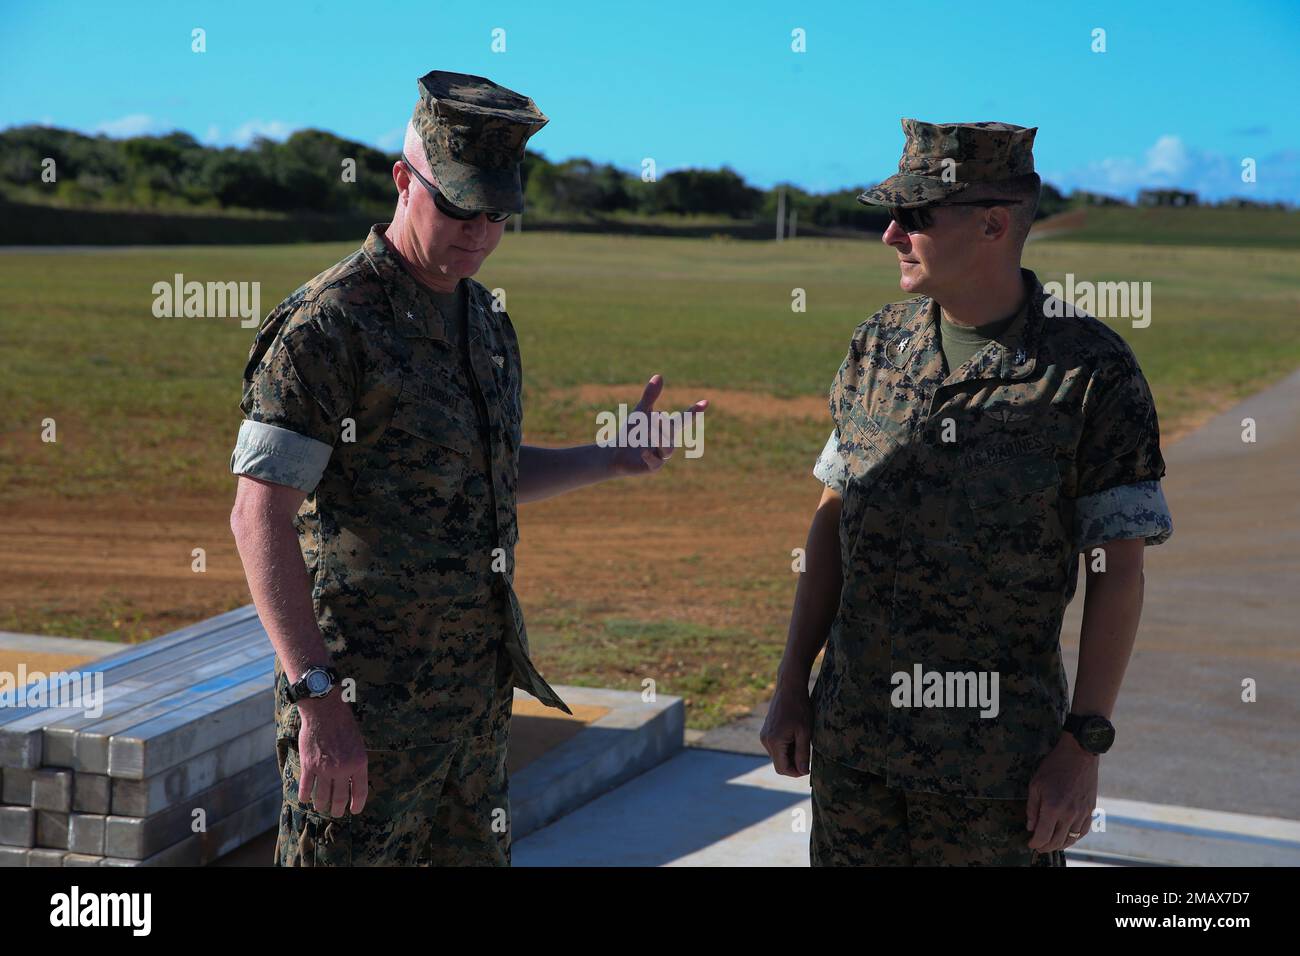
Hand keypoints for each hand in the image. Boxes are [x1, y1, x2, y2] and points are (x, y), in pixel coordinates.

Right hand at [296, 693, 368, 816]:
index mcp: (359, 763)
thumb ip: (355, 763)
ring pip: (322, 797)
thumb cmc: (343, 724)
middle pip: (339, 798)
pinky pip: (306, 787)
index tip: (353, 810)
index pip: (360, 792)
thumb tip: (352, 781)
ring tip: (321, 807)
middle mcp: (343, 769)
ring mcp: (325, 768)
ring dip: (321, 805)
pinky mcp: (309, 765)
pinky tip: (305, 799)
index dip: (357, 804)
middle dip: (337, 809)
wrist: (325, 710)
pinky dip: (305, 796)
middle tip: (335, 813)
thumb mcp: (358, 744)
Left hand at [609, 374, 707, 476]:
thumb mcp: (641, 412)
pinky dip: (649, 455)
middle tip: (656, 416)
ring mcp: (662, 456)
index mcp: (667, 429)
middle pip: (672, 433)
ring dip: (659, 439)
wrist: (615, 453)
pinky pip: (655, 462)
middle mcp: (668, 442)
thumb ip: (650, 396)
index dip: (694, 411)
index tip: (705, 402)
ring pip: (667, 448)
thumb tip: (659, 375)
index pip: (683, 419)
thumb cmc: (632, 432)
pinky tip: (643, 451)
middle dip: (666, 425)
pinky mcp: (653, 467)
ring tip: (649, 431)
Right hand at [759, 682, 812, 776]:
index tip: (808, 767)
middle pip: (779, 763)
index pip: (782, 769)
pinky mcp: (766, 731)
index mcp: (774, 742)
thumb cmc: (799, 708)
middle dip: (793, 763)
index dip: (795, 772)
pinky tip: (795, 735)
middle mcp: (765, 740)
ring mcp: (764, 735)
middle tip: (807, 753)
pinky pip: (775, 746)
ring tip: (802, 740)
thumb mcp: (805, 732)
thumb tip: (802, 772)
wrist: (789, 688)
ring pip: (778, 755)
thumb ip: (802, 754)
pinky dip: (786, 747)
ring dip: (790, 754)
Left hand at [1026, 733, 1097, 852]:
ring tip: (1051, 843)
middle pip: (1057, 841)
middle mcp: (1069, 814)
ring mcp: (1082, 813)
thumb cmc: (1054, 767)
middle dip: (1045, 847)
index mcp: (1052, 808)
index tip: (1030, 844)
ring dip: (1060, 844)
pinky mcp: (1091, 810)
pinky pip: (1083, 831)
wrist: (1079, 754)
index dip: (1035, 843)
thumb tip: (1031, 827)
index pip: (1043, 836)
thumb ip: (1032, 808)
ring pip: (1071, 839)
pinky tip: (1067, 837)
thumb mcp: (1035, 784)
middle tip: (1038, 846)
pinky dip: (1074, 838)